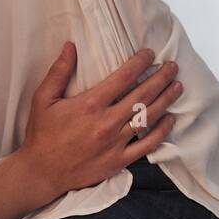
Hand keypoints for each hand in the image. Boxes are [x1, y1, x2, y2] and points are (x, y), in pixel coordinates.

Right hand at [20, 43, 181, 201]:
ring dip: (166, 100)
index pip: (123, 77)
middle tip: (172, 66)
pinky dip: (161, 132)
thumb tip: (70, 45)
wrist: (41, 173)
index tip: (150, 53)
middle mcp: (106, 122)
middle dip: (160, 77)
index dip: (140, 62)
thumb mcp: (43, 99)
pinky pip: (146, 146)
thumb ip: (59, 71)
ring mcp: (115, 143)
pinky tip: (169, 119)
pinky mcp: (118, 161)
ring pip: (148, 117)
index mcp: (90, 104)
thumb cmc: (41, 134)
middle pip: (142, 95)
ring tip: (177, 86)